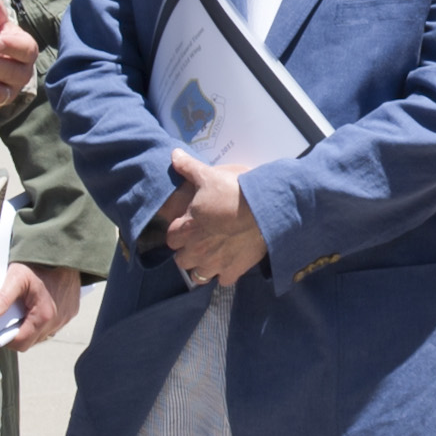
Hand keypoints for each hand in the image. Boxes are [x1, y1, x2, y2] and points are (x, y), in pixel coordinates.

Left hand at [0, 261, 82, 350]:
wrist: (63, 250)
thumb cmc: (38, 264)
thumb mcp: (16, 277)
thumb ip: (3, 298)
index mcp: (43, 316)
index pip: (21, 343)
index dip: (6, 339)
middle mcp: (57, 321)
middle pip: (32, 340)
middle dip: (18, 332)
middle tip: (10, 316)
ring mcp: (66, 318)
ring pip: (43, 334)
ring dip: (31, 327)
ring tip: (24, 309)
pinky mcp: (71, 311)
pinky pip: (54, 325)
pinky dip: (43, 320)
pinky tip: (37, 305)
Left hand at [157, 148, 270, 286]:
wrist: (265, 210)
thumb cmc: (234, 192)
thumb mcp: (209, 175)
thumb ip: (188, 167)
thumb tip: (173, 155)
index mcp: (186, 229)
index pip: (171, 239)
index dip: (179, 233)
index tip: (188, 227)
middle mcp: (196, 251)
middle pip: (182, 260)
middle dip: (189, 252)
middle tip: (201, 241)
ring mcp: (215, 264)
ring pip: (199, 275)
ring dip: (204, 266)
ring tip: (215, 254)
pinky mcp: (233, 271)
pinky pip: (223, 280)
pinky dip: (226, 273)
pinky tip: (232, 262)